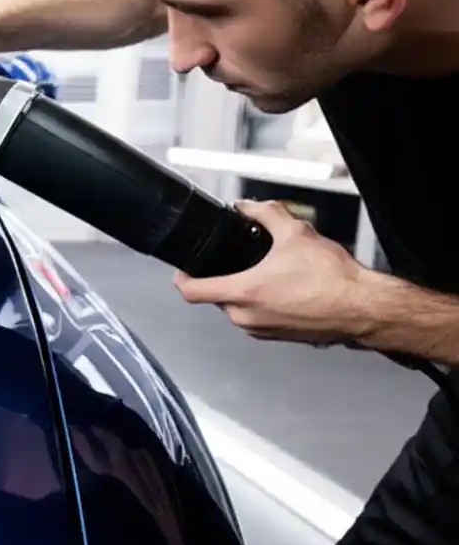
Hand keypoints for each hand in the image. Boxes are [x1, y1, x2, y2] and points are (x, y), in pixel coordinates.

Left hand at [173, 200, 370, 344]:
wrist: (363, 308)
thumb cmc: (333, 278)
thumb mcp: (296, 233)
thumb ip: (266, 214)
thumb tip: (247, 206)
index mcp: (243, 293)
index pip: (191, 291)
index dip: (182, 277)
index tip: (184, 268)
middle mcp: (246, 318)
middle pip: (216, 296)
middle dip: (226, 276)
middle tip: (243, 260)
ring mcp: (260, 331)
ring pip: (237, 308)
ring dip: (246, 290)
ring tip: (271, 273)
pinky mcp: (276, 337)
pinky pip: (257, 318)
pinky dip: (262, 303)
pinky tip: (285, 289)